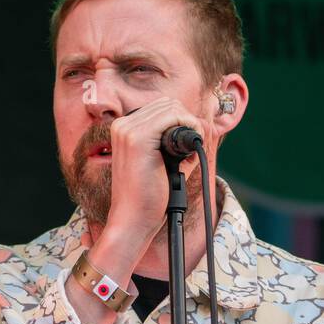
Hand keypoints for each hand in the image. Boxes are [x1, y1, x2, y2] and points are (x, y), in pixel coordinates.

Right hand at [98, 96, 209, 259]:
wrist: (132, 219)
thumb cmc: (146, 196)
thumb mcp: (161, 163)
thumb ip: (176, 144)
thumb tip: (201, 127)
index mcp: (123, 129)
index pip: (159, 108)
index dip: (180, 120)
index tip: (189, 144)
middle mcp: (122, 125)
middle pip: (166, 103)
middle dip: (186, 120)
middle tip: (192, 147)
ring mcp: (127, 130)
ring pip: (170, 107)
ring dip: (188, 124)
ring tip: (190, 151)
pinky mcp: (137, 139)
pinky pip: (171, 117)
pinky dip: (187, 126)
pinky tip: (189, 148)